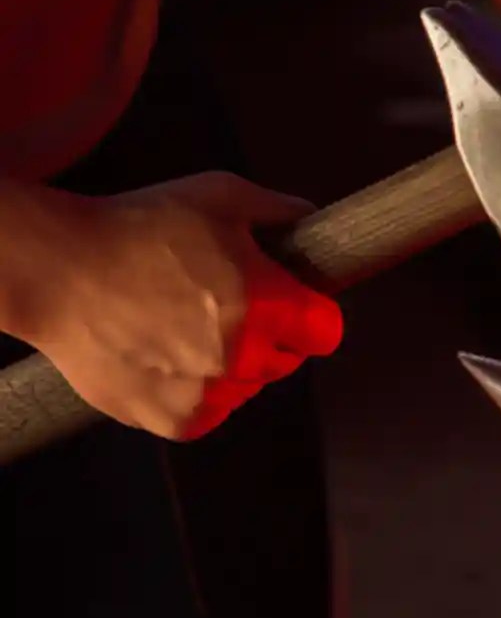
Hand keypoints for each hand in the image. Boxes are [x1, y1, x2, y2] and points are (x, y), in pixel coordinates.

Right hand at [19, 171, 342, 439]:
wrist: (57, 270)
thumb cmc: (138, 228)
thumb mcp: (220, 196)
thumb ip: (278, 212)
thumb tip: (314, 222)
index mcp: (265, 304)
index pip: (325, 331)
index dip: (311, 315)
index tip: (292, 306)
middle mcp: (242, 356)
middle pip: (287, 360)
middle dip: (269, 337)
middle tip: (225, 309)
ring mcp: (208, 394)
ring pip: (248, 387)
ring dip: (232, 367)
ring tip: (184, 329)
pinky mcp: (175, 421)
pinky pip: (210, 412)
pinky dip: (197, 393)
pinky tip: (167, 356)